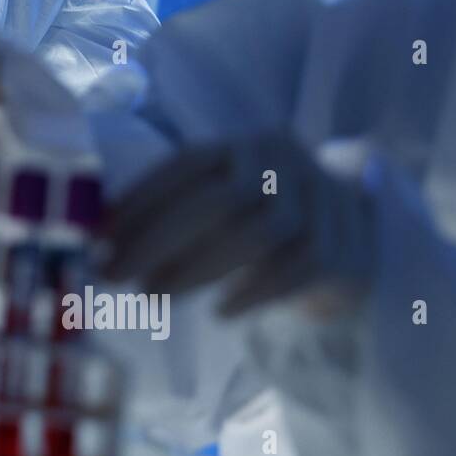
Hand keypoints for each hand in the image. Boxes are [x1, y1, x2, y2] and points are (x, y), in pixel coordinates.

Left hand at [103, 133, 375, 316]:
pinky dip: (255, 291)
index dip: (138, 201)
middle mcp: (283, 160)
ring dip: (199, 268)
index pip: (185, 164)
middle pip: (219, 198)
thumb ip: (170, 209)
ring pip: (261, 232)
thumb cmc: (261, 219)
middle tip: (115, 276)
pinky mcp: (348, 244)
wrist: (357, 231)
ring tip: (155, 296)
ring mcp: (323, 200)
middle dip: (157, 239)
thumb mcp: (220, 199)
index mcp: (241, 144)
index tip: (97, 239)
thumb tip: (100, 239)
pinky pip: (300, 268)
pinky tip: (222, 312)